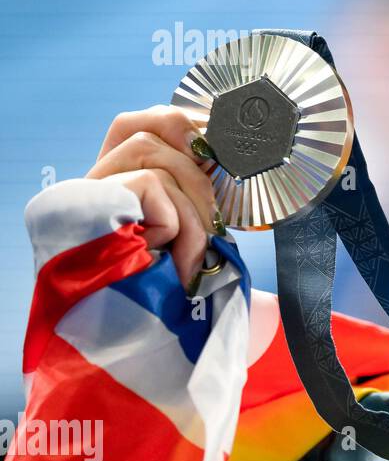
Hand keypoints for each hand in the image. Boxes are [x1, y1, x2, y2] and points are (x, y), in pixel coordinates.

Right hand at [87, 105, 222, 293]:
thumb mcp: (190, 238)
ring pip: (154, 156)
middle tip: (213, 212)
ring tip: (192, 251)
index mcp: (116, 185)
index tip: (213, 152)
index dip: (178, 123)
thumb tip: (229, 152)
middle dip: (194, 161)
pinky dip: (176, 219)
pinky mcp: (89, 205)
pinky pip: (151, 183)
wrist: (143, 337)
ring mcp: (87, 194)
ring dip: (192, 206)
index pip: (135, 124)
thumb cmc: (170, 294)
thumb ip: (195, 198)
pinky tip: (167, 254)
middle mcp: (94, 185)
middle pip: (142, 126)